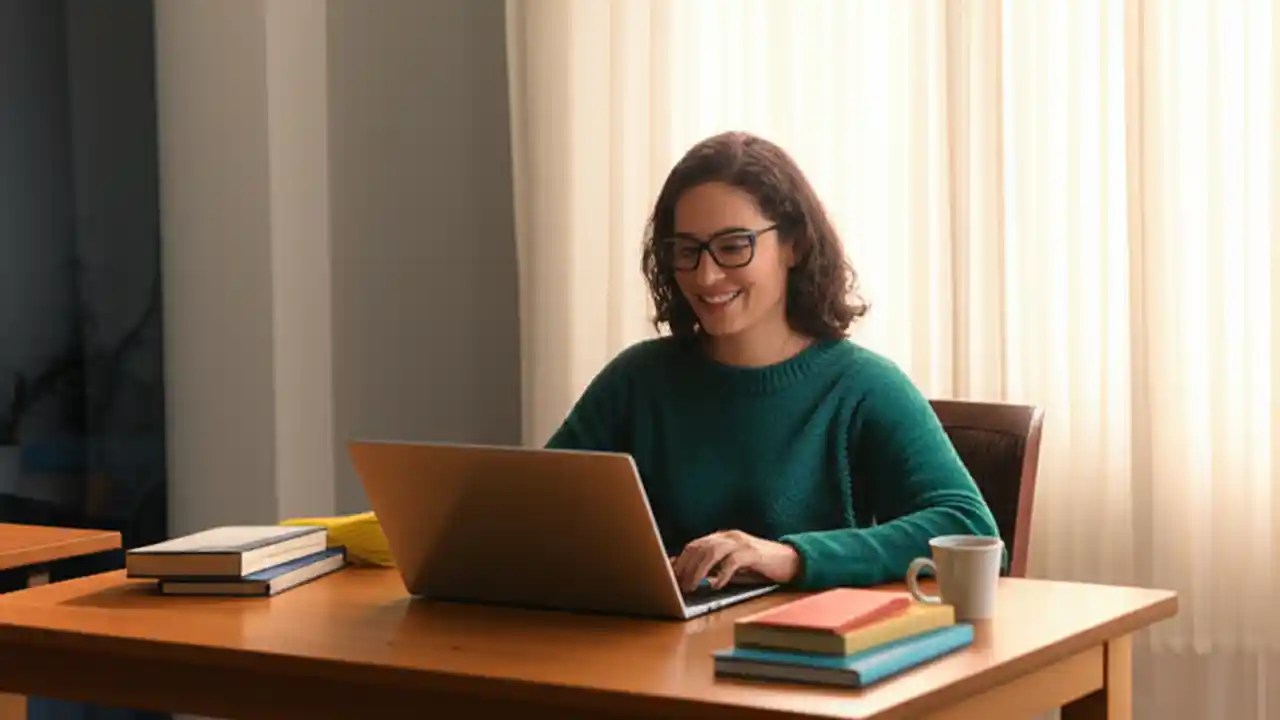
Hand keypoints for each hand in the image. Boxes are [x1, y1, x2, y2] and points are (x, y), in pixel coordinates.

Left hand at [671, 530, 801, 591]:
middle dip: (686, 567)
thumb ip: (714, 567)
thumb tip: (689, 577)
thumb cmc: (759, 566)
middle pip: (700, 547)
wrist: (790, 561)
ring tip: (692, 587)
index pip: (694, 545)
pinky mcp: (754, 553)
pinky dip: (722, 574)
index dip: (680, 561)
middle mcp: (729, 536)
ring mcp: (741, 542)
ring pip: (712, 552)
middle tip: (678, 586)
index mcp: (722, 537)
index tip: (669, 576)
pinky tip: (716, 586)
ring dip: (698, 571)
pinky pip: (733, 561)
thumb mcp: (733, 565)